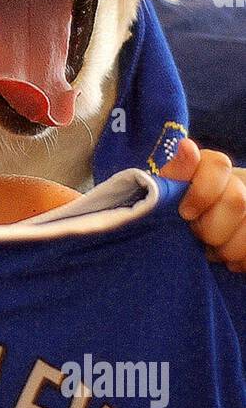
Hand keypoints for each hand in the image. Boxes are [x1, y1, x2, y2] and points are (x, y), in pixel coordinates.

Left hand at [160, 139, 245, 270]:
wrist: (195, 237)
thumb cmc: (175, 213)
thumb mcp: (169, 195)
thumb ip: (176, 174)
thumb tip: (188, 146)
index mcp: (213, 168)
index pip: (219, 165)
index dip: (202, 192)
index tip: (186, 214)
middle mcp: (240, 181)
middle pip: (237, 200)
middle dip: (212, 227)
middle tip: (198, 235)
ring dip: (227, 249)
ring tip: (212, 250)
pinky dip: (240, 260)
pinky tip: (229, 258)